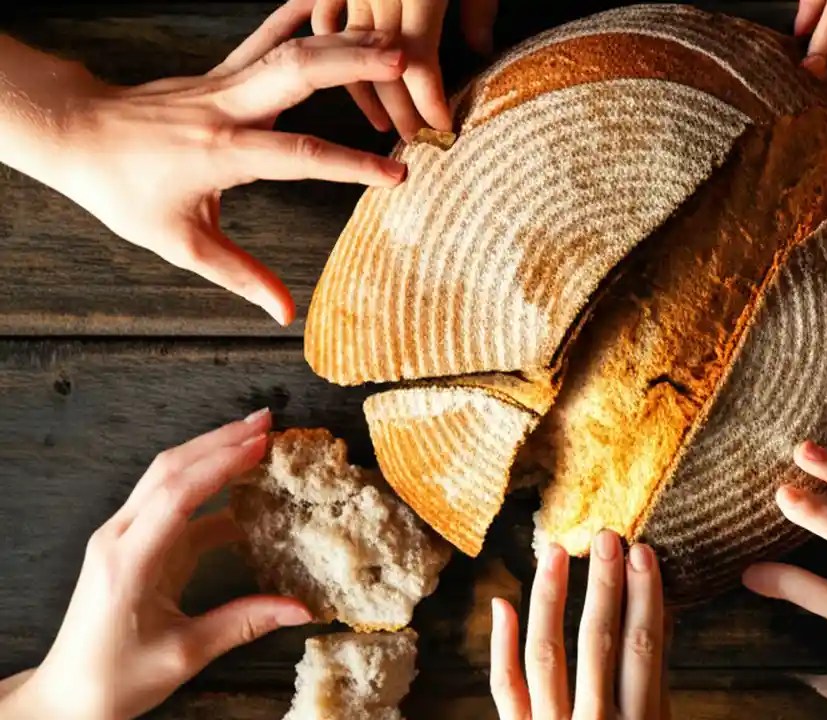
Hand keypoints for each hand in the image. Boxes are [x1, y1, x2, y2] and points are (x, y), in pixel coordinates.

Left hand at [0, 410, 310, 719]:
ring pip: (168, 479)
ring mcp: (124, 538)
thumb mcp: (184, 654)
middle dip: (219, 440)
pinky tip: (245, 494)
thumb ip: (244, 623)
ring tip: (258, 441)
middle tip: (266, 422)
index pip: (176, 495)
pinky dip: (210, 491)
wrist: (67, 695)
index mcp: (128, 561)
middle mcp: (120, 538)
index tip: (261, 444)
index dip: (220, 464)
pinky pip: (174, 506)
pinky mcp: (135, 546)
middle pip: (169, 470)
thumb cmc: (114, 679)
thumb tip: (301, 608)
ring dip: (213, 455)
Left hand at [47, 1, 408, 325]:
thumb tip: (285, 313)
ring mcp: (224, 82)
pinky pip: (266, 37)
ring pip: (289, 49)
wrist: (77, 133)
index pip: (300, 155)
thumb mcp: (181, 242)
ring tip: (390, 39)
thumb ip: (240, 275)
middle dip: (353, 62)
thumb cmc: (124, 190)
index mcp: (223, 152)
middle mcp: (227, 109)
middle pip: (298, 73)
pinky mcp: (221, 71)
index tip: (398, 174)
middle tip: (405, 60)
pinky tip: (327, 4)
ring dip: (341, 41)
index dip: (352, 164)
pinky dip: (298, 17)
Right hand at [314, 0, 499, 135]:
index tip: (441, 129)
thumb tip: (480, 49)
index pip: (419, 65)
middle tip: (416, 140)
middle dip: (402, 111)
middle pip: (384, 68)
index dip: (429, 103)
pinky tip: (349, 77)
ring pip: (349, 53)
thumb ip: (478, 11)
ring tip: (384, 123)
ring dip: (365, 92)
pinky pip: (324, 19)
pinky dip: (331, 48)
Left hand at [490, 533, 669, 719]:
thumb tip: (663, 610)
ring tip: (556, 551)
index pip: (641, 648)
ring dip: (550, 598)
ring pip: (546, 655)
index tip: (641, 553)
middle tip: (606, 538)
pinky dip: (502, 645)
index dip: (642, 597)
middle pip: (597, 643)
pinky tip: (504, 603)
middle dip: (603, 587)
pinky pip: (506, 686)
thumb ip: (657, 680)